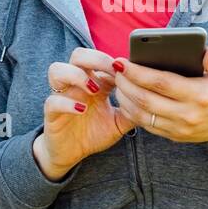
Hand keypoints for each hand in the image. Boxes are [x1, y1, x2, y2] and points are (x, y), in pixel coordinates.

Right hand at [33, 47, 135, 179]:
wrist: (71, 153)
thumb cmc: (94, 133)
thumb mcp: (120, 122)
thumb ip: (134, 110)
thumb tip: (155, 100)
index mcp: (94, 82)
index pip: (101, 59)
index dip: (114, 61)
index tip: (130, 70)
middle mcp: (76, 84)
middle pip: (78, 55)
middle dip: (96, 58)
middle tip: (113, 71)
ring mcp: (62, 96)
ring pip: (57, 70)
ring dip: (76, 75)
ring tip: (94, 89)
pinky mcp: (51, 113)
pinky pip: (53, 101)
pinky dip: (67, 103)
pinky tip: (82, 110)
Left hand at [110, 44, 207, 142]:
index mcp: (199, 95)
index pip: (162, 83)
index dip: (138, 72)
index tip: (122, 62)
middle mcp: (187, 114)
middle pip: (146, 99)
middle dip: (126, 84)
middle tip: (115, 70)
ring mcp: (179, 128)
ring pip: (142, 115)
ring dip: (124, 99)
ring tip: (117, 83)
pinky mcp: (173, 136)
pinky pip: (146, 125)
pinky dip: (131, 112)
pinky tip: (125, 98)